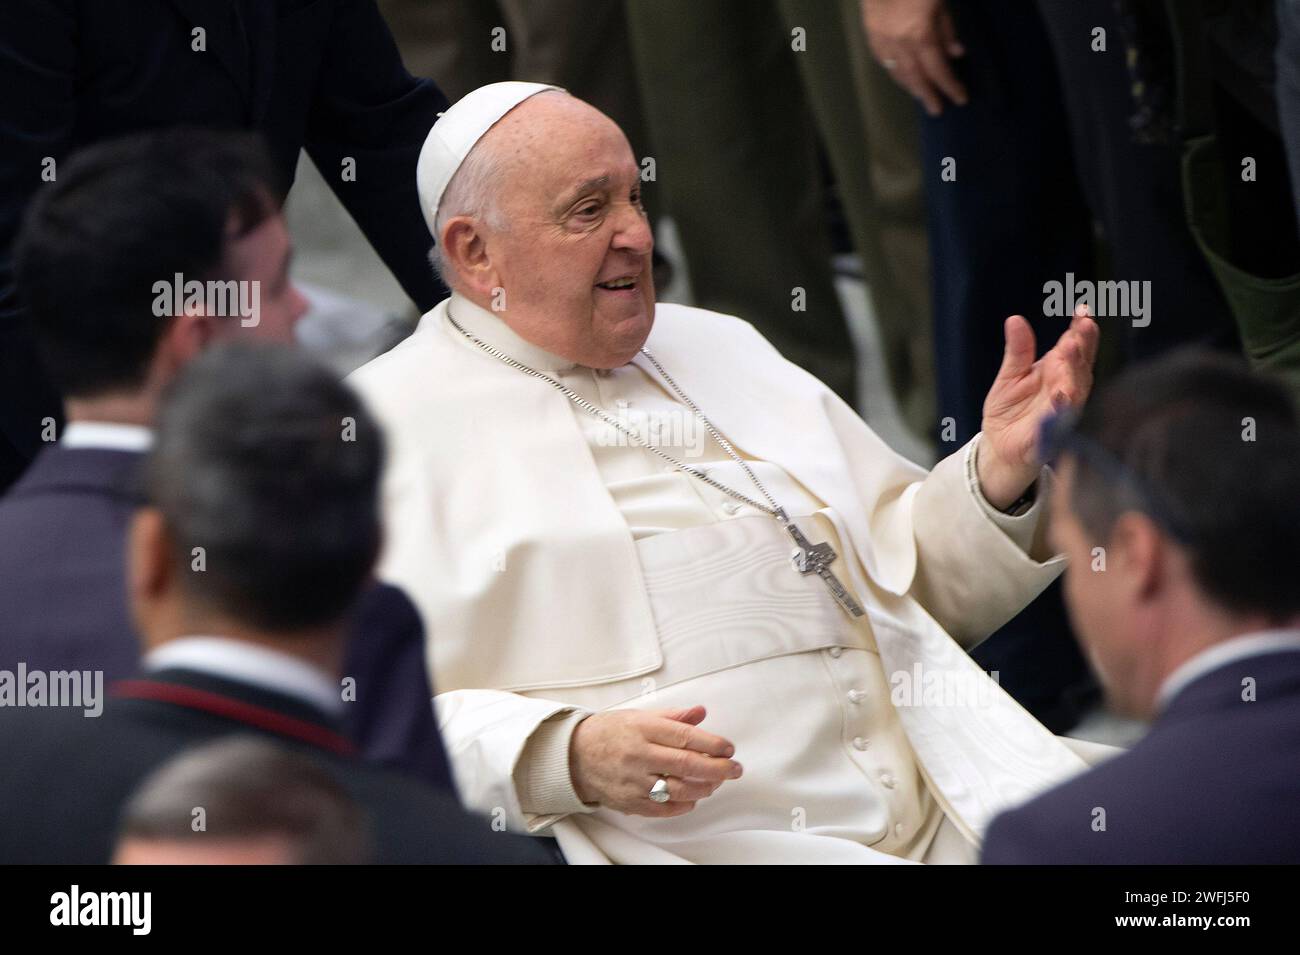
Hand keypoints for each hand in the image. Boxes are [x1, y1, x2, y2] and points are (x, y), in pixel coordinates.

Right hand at [569, 704, 741, 816]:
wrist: (573, 756)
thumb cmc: (609, 733)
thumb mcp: (639, 716)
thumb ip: (673, 717)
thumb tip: (701, 713)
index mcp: (642, 728)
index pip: (684, 736)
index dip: (712, 743)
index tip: (729, 748)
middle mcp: (638, 754)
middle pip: (686, 764)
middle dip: (717, 768)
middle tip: (735, 769)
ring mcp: (633, 780)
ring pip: (677, 789)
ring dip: (703, 788)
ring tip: (715, 783)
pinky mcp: (628, 801)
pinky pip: (662, 808)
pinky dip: (682, 805)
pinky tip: (692, 798)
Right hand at [861, 0, 966, 115]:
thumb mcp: (940, 0)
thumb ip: (947, 27)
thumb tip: (955, 54)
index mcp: (919, 33)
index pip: (937, 68)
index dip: (949, 85)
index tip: (960, 99)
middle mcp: (899, 42)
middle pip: (915, 77)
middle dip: (927, 95)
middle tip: (937, 110)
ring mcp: (881, 38)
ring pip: (896, 71)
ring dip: (910, 86)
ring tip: (921, 96)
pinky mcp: (870, 32)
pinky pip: (883, 59)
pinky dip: (894, 70)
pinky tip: (901, 75)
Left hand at [979, 306, 1099, 508]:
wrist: (999, 445)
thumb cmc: (1010, 409)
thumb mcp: (1010, 375)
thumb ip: (1018, 350)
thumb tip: (1015, 319)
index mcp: (1058, 370)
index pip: (1074, 346)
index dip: (1081, 330)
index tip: (1083, 312)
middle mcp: (1066, 387)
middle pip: (1080, 365)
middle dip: (1081, 349)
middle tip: (1075, 334)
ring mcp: (1063, 411)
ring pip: (1075, 390)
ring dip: (1073, 373)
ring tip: (1068, 354)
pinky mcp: (1053, 433)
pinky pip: (1061, 421)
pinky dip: (1061, 409)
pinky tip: (1060, 395)